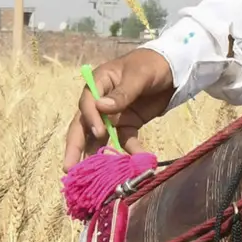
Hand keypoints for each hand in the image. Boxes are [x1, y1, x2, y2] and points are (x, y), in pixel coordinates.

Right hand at [64, 48, 177, 170]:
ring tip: (90, 177)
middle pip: (84, 125)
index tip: (99, 132)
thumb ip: (122, 93)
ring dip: (96, 156)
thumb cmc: (150, 64)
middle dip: (76, 147)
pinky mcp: (127, 125)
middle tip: (69, 168)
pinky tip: (137, 162)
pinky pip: (125, 141)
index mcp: (98, 83)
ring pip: (100, 138)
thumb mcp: (138, 75)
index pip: (88, 103)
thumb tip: (101, 108)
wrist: (173, 68)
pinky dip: (129, 152)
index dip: (91, 118)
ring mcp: (113, 116)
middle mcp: (100, 102)